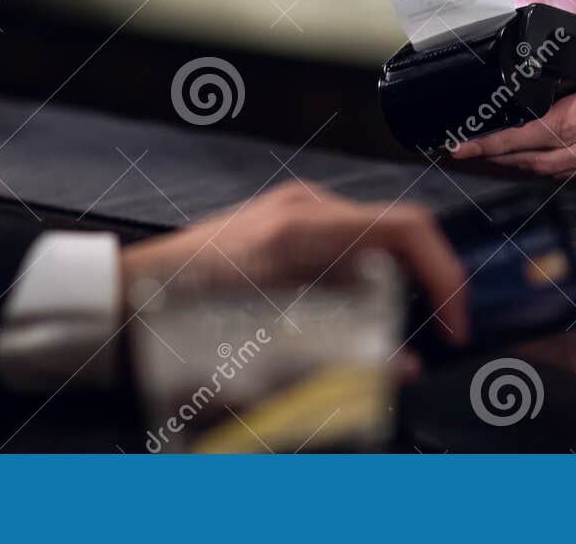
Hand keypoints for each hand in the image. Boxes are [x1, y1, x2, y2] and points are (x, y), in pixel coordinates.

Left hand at [120, 182, 468, 343]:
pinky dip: (357, 292)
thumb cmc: (178, 322)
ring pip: (370, 250)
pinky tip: (339, 331)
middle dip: (419, 294)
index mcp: (304, 227)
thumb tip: (404, 367)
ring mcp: (291, 214)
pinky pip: (342, 255)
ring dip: (388, 297)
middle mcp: (303, 209)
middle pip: (395, 239)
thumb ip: (342, 360)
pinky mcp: (281, 230)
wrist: (119, 300)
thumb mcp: (265, 350)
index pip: (407, 229)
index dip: (446, 277)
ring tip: (376, 345)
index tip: (456, 325)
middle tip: (423, 344)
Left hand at [450, 0, 575, 176]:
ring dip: (531, 163)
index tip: (467, 140)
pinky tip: (542, 148)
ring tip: (490, 147)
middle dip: (506, 157)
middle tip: (463, 147)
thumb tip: (526, 6)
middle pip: (560, 160)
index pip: (560, 128)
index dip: (507, 139)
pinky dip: (566, 162)